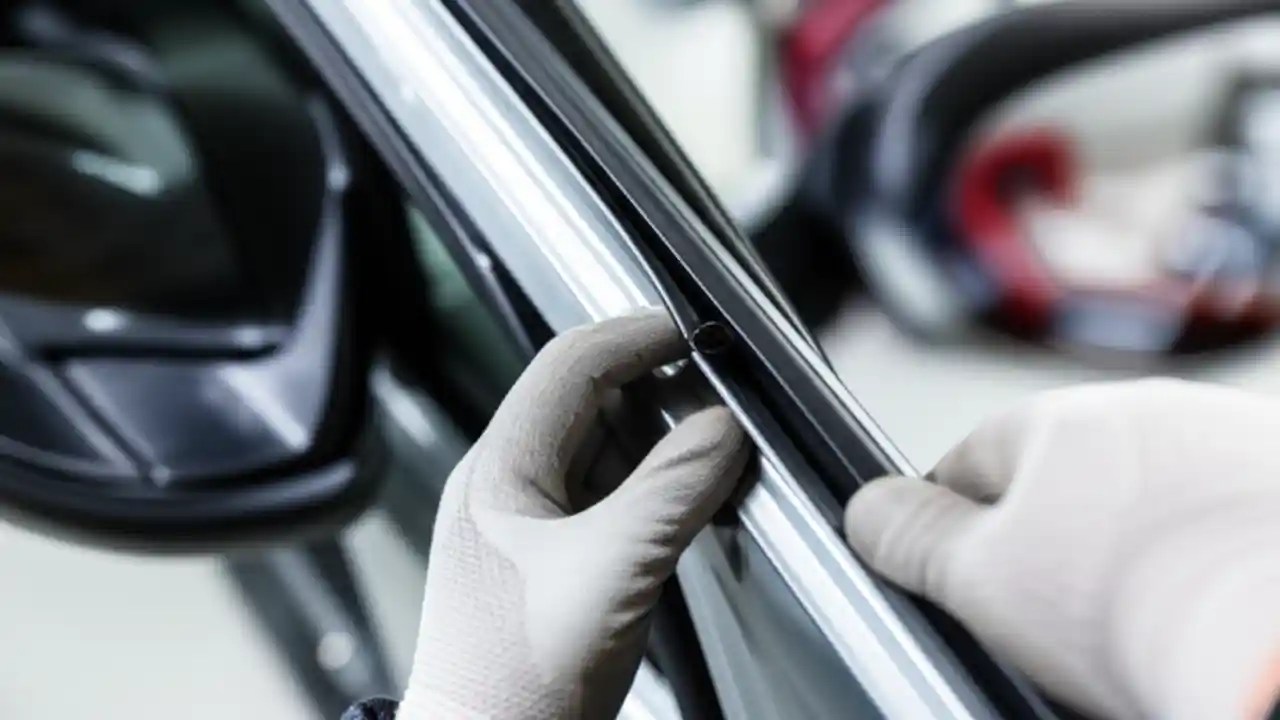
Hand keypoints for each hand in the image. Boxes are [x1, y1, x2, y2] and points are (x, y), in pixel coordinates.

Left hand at [399, 309, 749, 719]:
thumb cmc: (516, 679)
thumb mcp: (612, 572)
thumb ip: (673, 491)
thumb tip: (723, 430)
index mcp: (498, 471)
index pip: (569, 365)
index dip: (635, 337)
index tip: (692, 334)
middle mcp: (505, 486)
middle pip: (587, 401)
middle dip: (656, 389)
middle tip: (719, 394)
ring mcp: (525, 523)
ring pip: (601, 449)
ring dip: (659, 441)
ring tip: (714, 448)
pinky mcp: (550, 559)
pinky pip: (606, 496)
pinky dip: (652, 486)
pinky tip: (688, 499)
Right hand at [845, 379, 1279, 719]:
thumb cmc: (1150, 610)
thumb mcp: (986, 583)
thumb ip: (911, 538)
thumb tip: (863, 509)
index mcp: (1065, 420)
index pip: (971, 462)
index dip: (953, 527)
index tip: (961, 579)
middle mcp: (1157, 411)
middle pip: (1069, 479)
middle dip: (1055, 541)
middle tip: (1060, 621)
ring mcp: (1240, 444)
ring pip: (1153, 499)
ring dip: (1138, 547)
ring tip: (1147, 623)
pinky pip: (1224, 522)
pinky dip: (1211, 560)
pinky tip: (1208, 612)